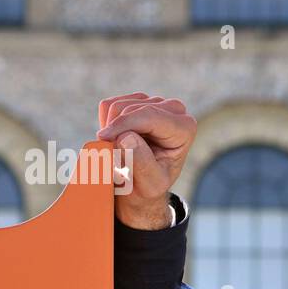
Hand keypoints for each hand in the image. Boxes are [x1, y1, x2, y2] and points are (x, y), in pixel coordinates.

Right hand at [95, 92, 195, 228]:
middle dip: (115, 130)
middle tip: (110, 155)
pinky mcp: (137, 101)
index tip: (102, 140)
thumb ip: (141, 163)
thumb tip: (125, 137)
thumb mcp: (150, 184)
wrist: (141, 185)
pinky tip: (114, 141)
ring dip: (109, 129)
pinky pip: (110, 106)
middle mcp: (174, 110)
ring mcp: (154, 103)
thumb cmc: (148, 187)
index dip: (123, 125)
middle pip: (131, 109)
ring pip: (118, 106)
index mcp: (184, 128)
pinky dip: (106, 124)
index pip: (148, 116)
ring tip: (114, 152)